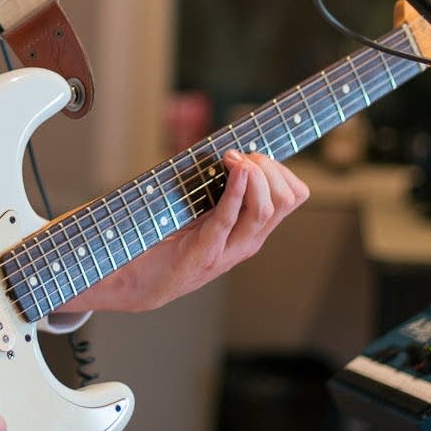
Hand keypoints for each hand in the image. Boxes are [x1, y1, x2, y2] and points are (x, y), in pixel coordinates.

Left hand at [55, 150, 308, 315]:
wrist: (137, 282)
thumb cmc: (166, 241)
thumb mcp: (202, 211)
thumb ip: (217, 189)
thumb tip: (227, 148)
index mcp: (251, 231)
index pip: (293, 196)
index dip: (280, 169)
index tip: (253, 154)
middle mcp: (247, 242)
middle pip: (285, 200)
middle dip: (268, 168)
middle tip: (241, 156)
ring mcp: (229, 251)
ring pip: (265, 210)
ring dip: (253, 176)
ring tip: (234, 160)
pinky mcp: (205, 252)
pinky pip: (229, 218)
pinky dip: (235, 192)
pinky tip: (234, 171)